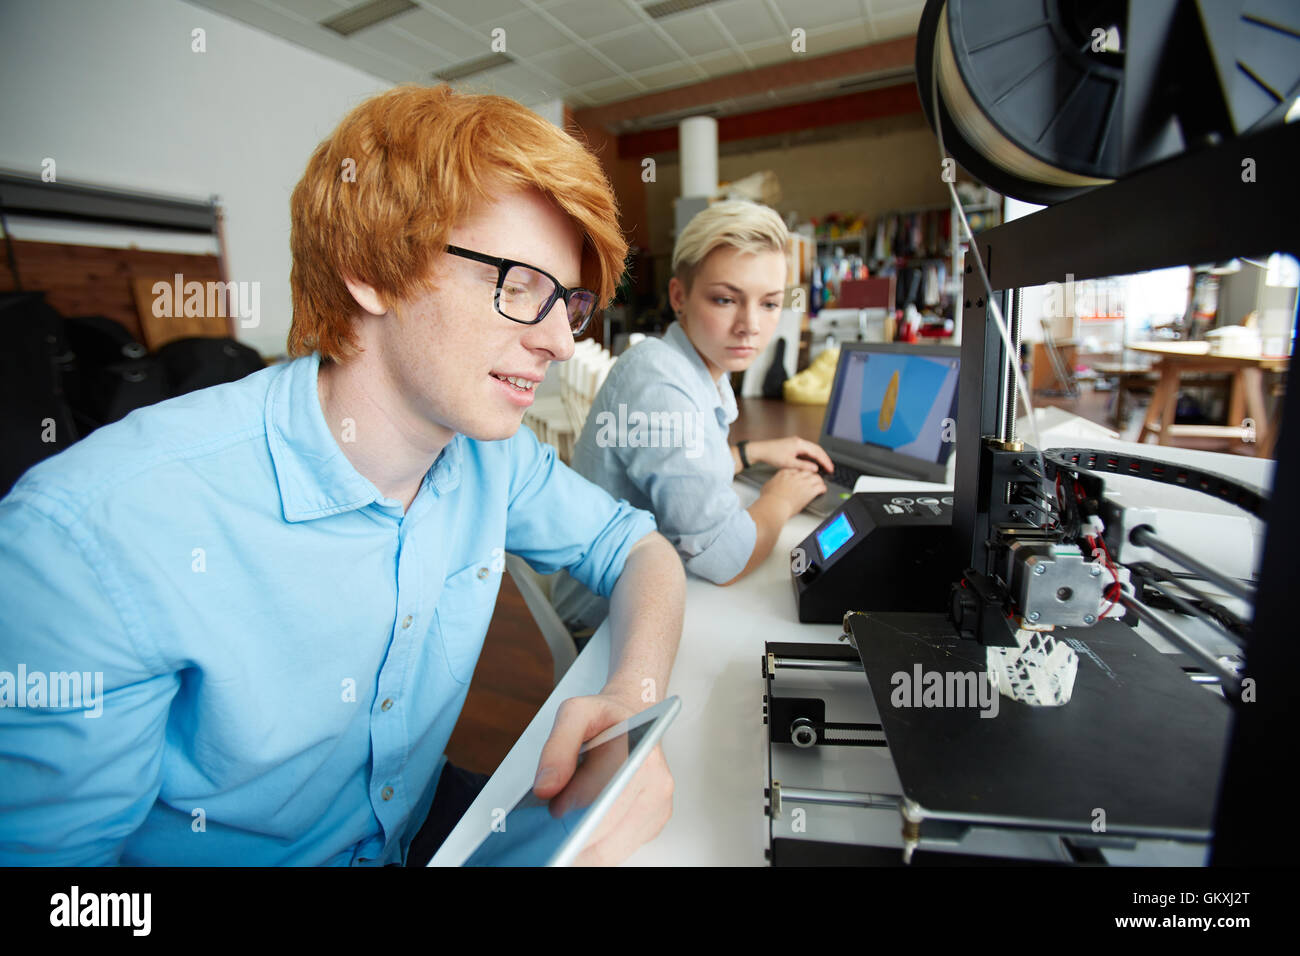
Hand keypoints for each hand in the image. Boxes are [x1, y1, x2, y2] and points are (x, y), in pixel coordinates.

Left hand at [533, 694, 673, 865]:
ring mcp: (658, 807)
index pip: (601, 801)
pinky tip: (582, 833)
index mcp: (641, 756)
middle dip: (572, 837)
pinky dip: (596, 847)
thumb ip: (557, 748)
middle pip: (605, 832)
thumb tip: (545, 789)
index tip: (550, 815)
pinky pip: (619, 849)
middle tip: (547, 833)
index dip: (571, 814)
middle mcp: (657, 784)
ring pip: (611, 850)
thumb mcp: (575, 714)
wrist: (633, 717)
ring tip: (560, 836)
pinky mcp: (654, 823)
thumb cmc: (605, 717)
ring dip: (583, 847)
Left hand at [748, 436, 832, 473]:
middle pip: (817, 449)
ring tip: (824, 466)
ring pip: (812, 449)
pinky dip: (812, 457)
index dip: (825, 461)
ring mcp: (796, 442)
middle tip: (830, 468)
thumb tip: (815, 469)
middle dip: (824, 459)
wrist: (760, 450)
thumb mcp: (788, 463)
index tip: (831, 468)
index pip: (817, 452)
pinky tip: (813, 463)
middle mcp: (799, 441)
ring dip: (819, 457)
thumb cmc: (772, 455)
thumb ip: (803, 466)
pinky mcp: (793, 445)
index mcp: (799, 444)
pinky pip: (806, 450)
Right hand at [760, 467, 826, 518]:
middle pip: (808, 471)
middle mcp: (796, 476)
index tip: (802, 475)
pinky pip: (821, 487)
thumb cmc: (769, 499)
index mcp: (785, 472)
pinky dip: (823, 489)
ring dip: (819, 481)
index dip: (801, 472)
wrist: (774, 506)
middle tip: (813, 479)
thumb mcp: (768, 486)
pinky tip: (822, 491)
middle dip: (811, 474)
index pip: (797, 468)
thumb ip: (773, 482)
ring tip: (819, 484)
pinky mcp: (810, 491)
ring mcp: (804, 483)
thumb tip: (773, 484)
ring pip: (817, 477)